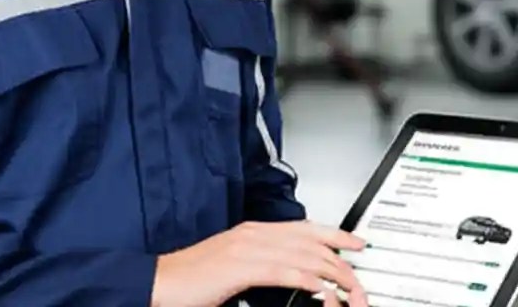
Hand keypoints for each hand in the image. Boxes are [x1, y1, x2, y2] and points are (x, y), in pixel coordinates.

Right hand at [150, 220, 369, 306]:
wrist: (159, 283)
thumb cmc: (193, 279)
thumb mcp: (235, 268)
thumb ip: (262, 266)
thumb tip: (290, 274)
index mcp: (254, 232)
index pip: (304, 228)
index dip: (334, 233)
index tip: (355, 243)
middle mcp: (254, 235)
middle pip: (310, 240)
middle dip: (339, 257)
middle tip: (358, 273)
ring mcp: (247, 249)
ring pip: (302, 255)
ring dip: (330, 272)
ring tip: (347, 286)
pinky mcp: (240, 267)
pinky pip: (283, 271)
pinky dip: (307, 279)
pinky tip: (321, 289)